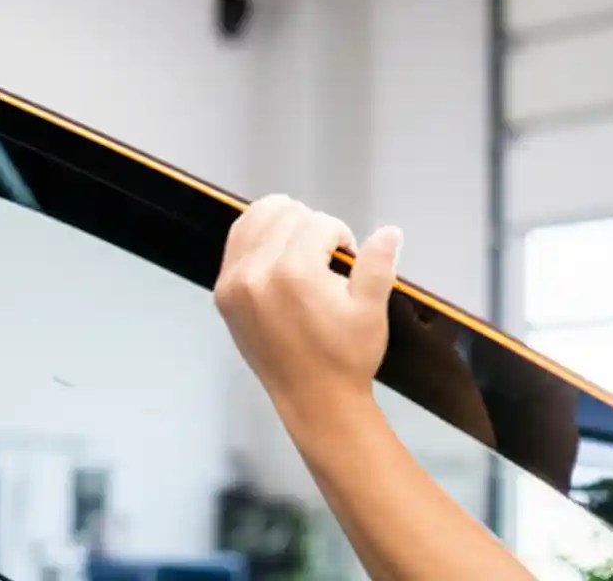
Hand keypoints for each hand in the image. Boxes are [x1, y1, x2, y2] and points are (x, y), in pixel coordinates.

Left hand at [214, 194, 402, 415]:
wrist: (313, 399)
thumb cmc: (346, 355)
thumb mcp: (371, 309)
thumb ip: (377, 263)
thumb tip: (390, 231)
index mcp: (293, 273)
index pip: (317, 223)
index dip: (339, 234)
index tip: (346, 255)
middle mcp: (255, 272)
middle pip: (283, 214)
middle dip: (310, 225)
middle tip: (324, 253)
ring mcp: (232, 283)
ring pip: (252, 221)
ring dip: (280, 223)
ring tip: (300, 244)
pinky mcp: (222, 294)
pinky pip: (235, 245)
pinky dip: (255, 237)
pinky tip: (274, 249)